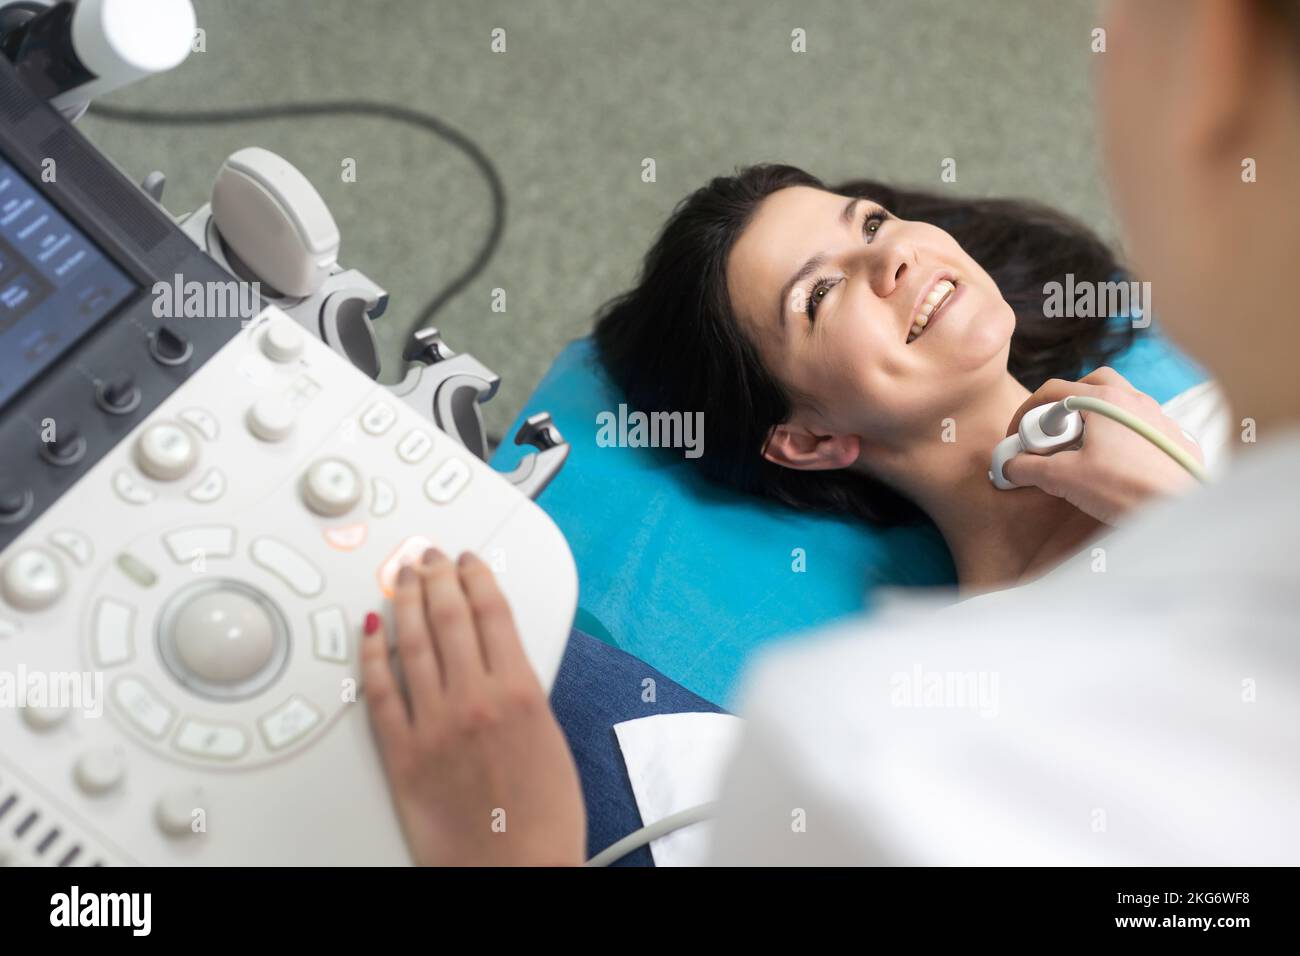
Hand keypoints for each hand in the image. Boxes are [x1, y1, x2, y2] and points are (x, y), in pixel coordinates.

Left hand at [362, 548, 584, 865]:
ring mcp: (434, 724)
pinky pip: (380, 692)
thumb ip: (523, 692)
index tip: (468, 562)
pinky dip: (373, 655)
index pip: (492, 610)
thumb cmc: (543, 819)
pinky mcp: (403, 755)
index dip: (476, 575)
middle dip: (436, 575)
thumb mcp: (551, 737)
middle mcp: (475, 699)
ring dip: (404, 600)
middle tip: (428, 557)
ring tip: (400, 579)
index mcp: (520, 691)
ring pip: (411, 641)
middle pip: (449, 615)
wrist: (516, 870)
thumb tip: (499, 662)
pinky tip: (371, 632)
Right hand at [1003, 367, 1203, 524]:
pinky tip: (1115, 462)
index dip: (1028, 412)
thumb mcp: (1064, 479)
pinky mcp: (1175, 439)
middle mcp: (1134, 401)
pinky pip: (1142, 425)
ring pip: (1121, 402)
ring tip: (1083, 447)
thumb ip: (1029, 468)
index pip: (1054, 391)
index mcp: (1104, 401)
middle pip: (1092, 384)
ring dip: (1096, 417)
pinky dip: (1121, 435)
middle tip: (1054, 430)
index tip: (1018, 436)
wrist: (1181, 511)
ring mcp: (1159, 418)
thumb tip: (1010, 467)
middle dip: (1067, 402)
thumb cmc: (1126, 488)